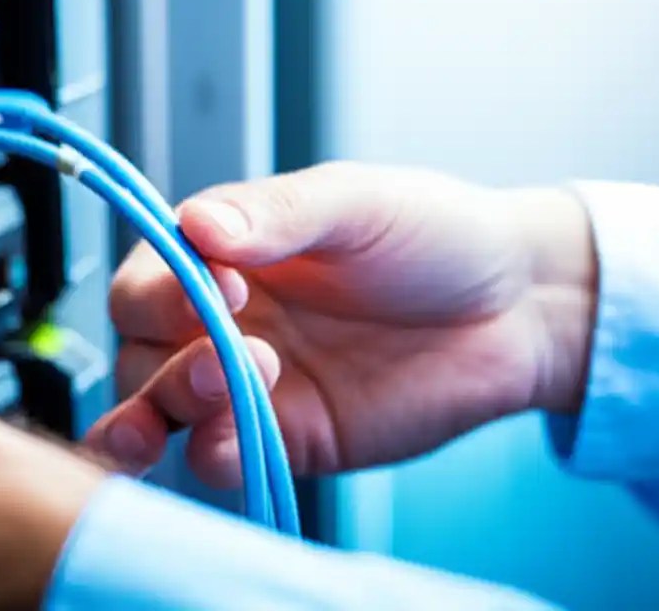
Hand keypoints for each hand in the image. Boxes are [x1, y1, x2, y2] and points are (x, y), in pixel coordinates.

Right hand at [88, 161, 596, 483]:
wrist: (519, 309)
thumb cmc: (435, 236)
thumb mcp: (356, 203)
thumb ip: (275, 215)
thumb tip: (196, 225)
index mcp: (222, 256)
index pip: (148, 280)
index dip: (162, 290)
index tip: (220, 285)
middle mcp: (221, 322)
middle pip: (139, 351)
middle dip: (157, 359)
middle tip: (213, 356)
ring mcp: (248, 385)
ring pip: (161, 409)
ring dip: (161, 411)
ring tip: (211, 392)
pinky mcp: (284, 439)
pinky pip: (219, 454)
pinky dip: (210, 451)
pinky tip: (233, 437)